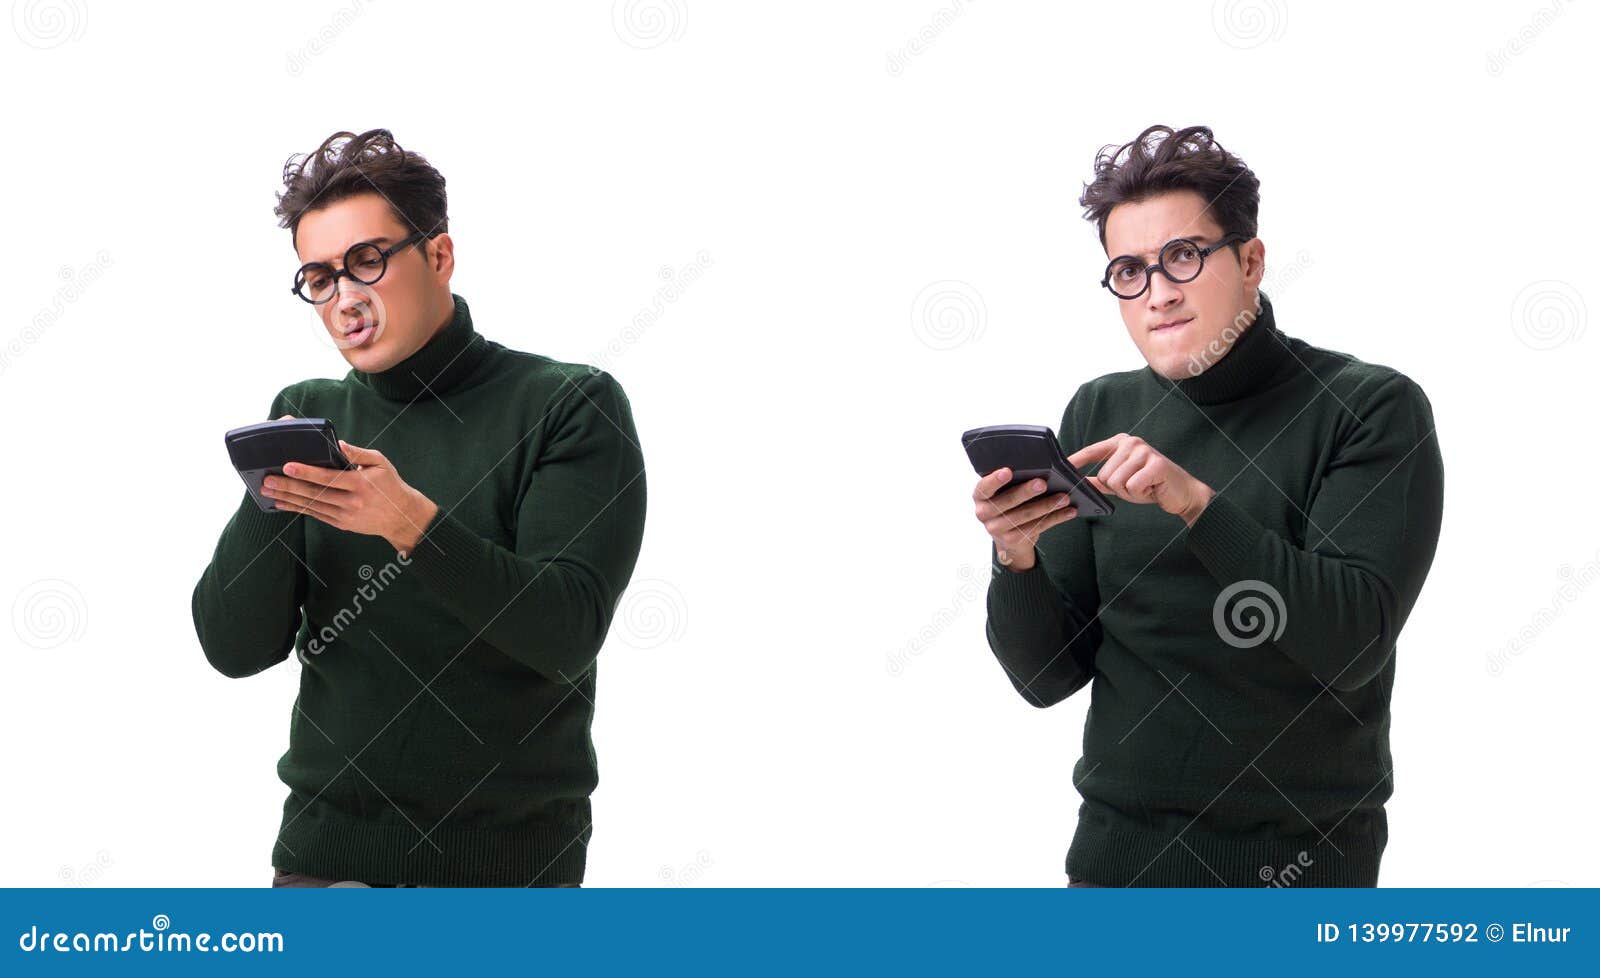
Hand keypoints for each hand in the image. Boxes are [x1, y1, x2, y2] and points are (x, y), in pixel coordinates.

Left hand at [260, 435, 438, 554]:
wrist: (401, 516)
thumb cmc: (390, 485)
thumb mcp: (380, 463)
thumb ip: (357, 453)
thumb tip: (337, 444)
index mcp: (360, 484)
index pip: (328, 478)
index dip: (306, 472)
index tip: (288, 466)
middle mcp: (351, 501)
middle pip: (315, 493)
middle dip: (288, 486)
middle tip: (268, 480)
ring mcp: (345, 515)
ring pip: (311, 506)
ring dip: (288, 498)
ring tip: (268, 491)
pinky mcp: (341, 523)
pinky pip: (315, 515)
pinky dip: (297, 509)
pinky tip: (283, 503)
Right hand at [973, 468, 1077, 572]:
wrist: (1007, 539)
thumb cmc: (1009, 505)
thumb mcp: (1007, 490)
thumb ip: (1022, 475)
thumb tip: (1059, 461)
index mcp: (980, 496)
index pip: (984, 487)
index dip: (995, 480)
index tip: (1008, 471)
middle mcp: (984, 513)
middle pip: (1008, 501)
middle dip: (1026, 492)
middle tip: (1043, 483)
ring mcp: (997, 529)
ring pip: (1024, 515)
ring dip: (1047, 506)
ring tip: (1064, 497)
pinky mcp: (1014, 539)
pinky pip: (1037, 527)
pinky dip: (1055, 518)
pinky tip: (1068, 511)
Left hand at [1067, 433, 1213, 526]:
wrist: (1181, 492)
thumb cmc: (1150, 485)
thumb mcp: (1121, 482)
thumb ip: (1101, 480)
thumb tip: (1080, 482)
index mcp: (1120, 443)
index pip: (1092, 451)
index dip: (1075, 461)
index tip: (1060, 467)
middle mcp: (1131, 442)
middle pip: (1105, 475)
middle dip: (1118, 488)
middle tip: (1136, 485)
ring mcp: (1144, 451)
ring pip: (1117, 482)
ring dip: (1130, 492)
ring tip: (1144, 485)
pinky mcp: (1156, 464)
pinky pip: (1132, 486)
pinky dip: (1140, 493)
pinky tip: (1152, 487)